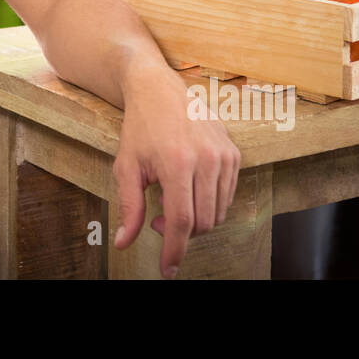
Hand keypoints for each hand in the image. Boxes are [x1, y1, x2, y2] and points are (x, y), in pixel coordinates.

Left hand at [112, 64, 240, 277]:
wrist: (159, 89)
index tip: (168, 270)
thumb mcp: (126, 167)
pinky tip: (188, 188)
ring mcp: (224, 155)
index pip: (182, 221)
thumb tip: (124, 243)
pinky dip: (209, 203)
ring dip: (195, 219)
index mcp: (177, 163)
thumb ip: (129, 207)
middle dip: (180, 233)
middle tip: (155, 218)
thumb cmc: (140, 128)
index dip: (174, 250)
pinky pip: (227, 195)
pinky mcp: (234, 152)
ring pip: (218, 212)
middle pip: (203, 222)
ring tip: (170, 199)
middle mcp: (206, 159)